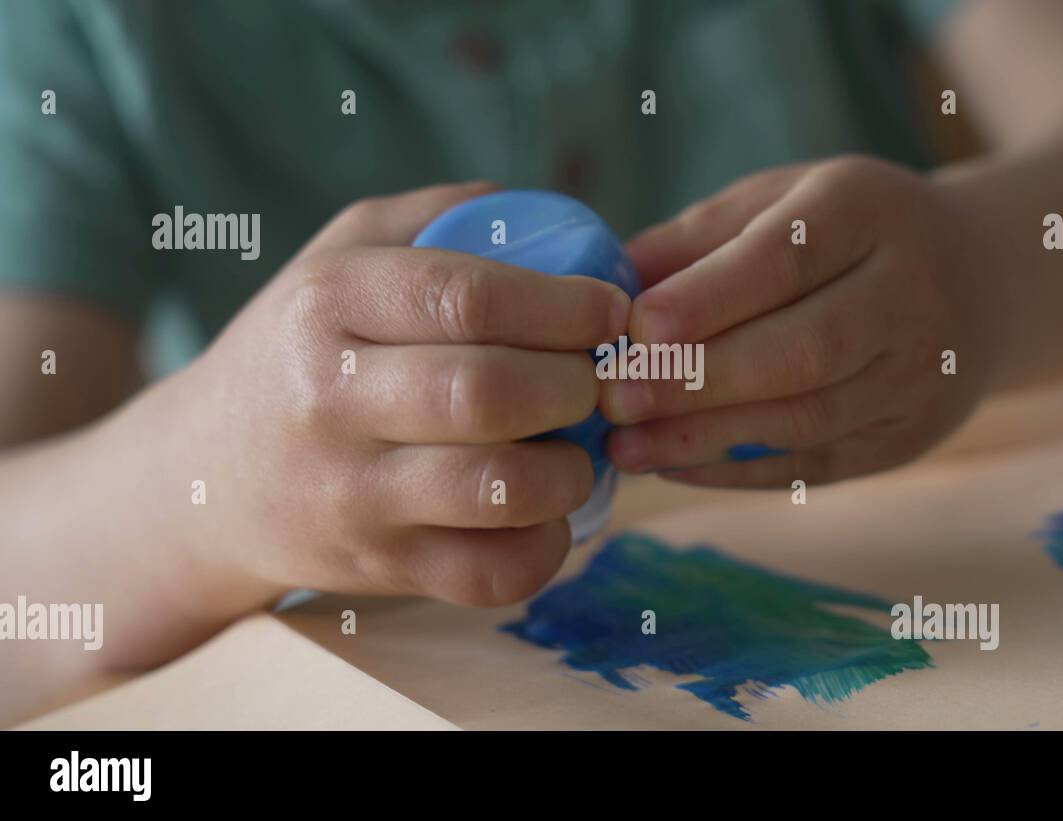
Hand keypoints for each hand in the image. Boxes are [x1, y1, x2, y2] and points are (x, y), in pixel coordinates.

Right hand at [167, 182, 629, 606]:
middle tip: (592, 381)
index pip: (466, 298)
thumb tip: (564, 218)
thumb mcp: (342, 254)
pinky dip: (545, 547)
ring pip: (499, 489)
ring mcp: (352, 492)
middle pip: (490, 393)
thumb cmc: (303, 349)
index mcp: (330, 302)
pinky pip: (488, 573)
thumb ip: (443, 216)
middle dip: (575, 385)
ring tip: (574, 449)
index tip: (608, 313)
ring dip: (571, 471)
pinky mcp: (375, 567)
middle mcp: (330, 398)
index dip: (563, 306)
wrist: (204, 476)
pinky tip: (543, 513)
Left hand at [601, 156, 995, 486]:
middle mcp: (909, 294)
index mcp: (869, 212)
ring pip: (806, 419)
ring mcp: (917, 375)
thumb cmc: (848, 232)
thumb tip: (607, 284)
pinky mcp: (907, 437)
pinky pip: (814, 465)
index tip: (636, 328)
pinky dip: (737, 472)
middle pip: (802, 351)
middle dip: (698, 381)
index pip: (789, 258)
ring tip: (625, 448)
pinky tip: (674, 466)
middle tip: (612, 399)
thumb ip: (700, 238)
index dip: (712, 298)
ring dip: (706, 438)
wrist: (984, 279)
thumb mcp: (786, 199)